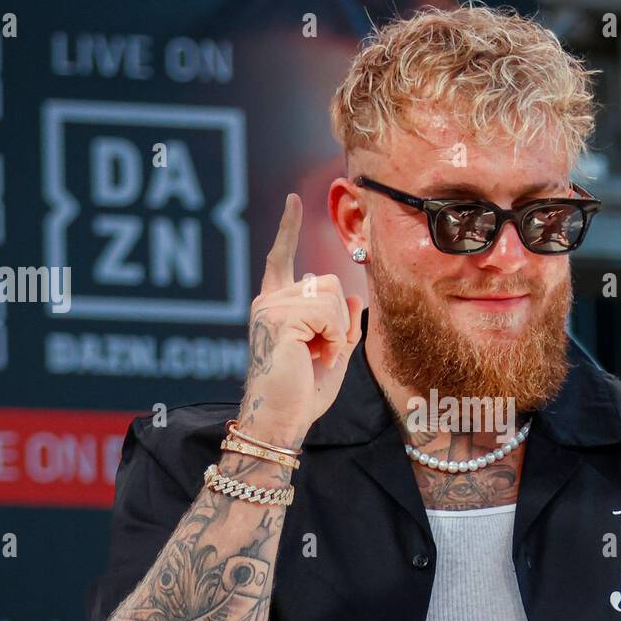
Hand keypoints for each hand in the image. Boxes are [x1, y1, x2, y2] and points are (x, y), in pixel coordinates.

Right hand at [237, 193, 364, 447]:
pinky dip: (333, 336)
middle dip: (337, 319)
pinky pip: (327, 311)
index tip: (293, 199)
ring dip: (336, 330)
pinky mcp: (277, 317)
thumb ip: (342, 326)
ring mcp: (269, 307)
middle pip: (324, 282)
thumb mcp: (333, 355)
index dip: (288, 228)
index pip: (281, 259)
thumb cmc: (303, 395)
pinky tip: (317, 355)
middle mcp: (267, 302)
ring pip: (328, 295)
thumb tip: (353, 297)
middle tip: (321, 353)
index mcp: (275, 307)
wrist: (282, 421)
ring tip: (317, 355)